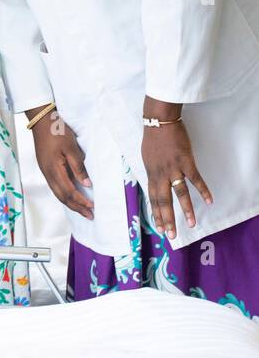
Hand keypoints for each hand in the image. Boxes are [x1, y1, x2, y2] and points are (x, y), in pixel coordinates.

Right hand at [30, 109, 94, 219]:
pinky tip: (70, 196)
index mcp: (54, 170)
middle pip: (62, 196)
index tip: (93, 208)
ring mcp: (45, 171)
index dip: (81, 201)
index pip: (69, 191)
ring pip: (57, 193)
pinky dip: (64, 195)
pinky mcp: (46, 168)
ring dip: (70, 203)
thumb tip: (87, 185)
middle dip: (76, 207)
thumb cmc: (57, 132)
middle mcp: (48, 174)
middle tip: (89, 216)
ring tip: (82, 210)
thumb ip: (78, 167)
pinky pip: (55, 187)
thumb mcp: (71, 148)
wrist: (41, 121)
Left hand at [142, 120, 212, 241]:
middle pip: (163, 201)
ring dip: (186, 210)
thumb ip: (152, 172)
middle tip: (170, 235)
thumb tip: (154, 182)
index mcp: (151, 174)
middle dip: (167, 219)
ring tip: (191, 224)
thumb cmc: (153, 139)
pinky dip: (203, 190)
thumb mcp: (147, 158)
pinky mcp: (186, 161)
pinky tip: (209, 201)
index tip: (159, 228)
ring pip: (180, 193)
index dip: (156, 214)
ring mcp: (174, 169)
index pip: (153, 199)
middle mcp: (160, 174)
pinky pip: (196, 179)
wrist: (159, 122)